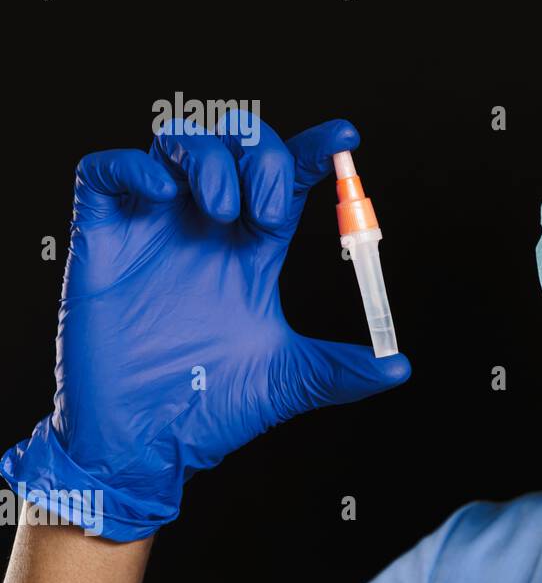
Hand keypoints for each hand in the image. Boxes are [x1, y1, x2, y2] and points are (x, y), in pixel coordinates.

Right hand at [1, 111, 409, 541]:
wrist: (141, 445)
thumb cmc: (208, 408)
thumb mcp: (287, 383)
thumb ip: (340, 370)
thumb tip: (399, 367)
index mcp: (253, 251)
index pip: (290, 179)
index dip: (317, 150)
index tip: (347, 137)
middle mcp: (206, 228)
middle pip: (238, 145)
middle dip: (263, 155)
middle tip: (270, 212)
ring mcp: (153, 228)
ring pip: (177, 142)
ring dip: (209, 158)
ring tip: (223, 211)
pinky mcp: (101, 240)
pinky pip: (103, 172)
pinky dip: (132, 166)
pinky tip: (161, 194)